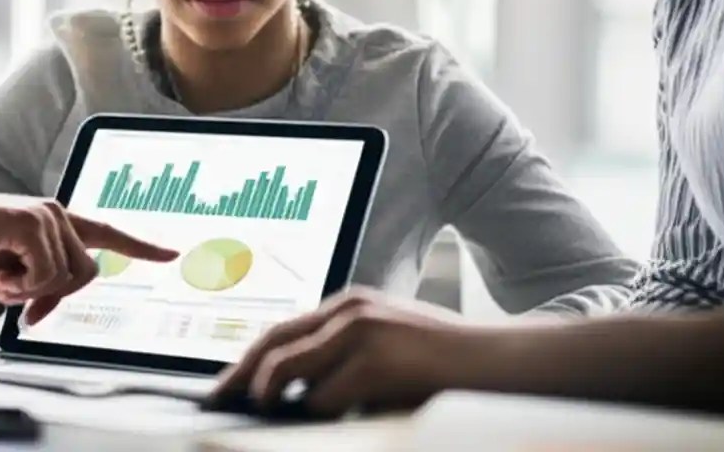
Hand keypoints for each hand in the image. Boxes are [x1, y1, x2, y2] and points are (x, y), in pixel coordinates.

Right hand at [0, 187, 177, 324]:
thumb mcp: (7, 278)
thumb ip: (33, 290)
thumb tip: (42, 311)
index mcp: (56, 224)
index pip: (106, 233)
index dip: (140, 246)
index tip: (171, 253)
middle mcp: (58, 214)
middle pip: (84, 274)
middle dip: (53, 296)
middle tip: (17, 300)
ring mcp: (48, 216)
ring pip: (63, 278)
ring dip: (27, 290)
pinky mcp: (34, 223)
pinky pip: (43, 276)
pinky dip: (17, 285)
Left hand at [211, 288, 479, 416]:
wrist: (507, 362)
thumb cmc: (449, 365)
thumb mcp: (390, 347)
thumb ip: (345, 358)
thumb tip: (295, 393)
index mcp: (351, 304)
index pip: (283, 330)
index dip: (250, 358)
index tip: (226, 383)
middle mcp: (349, 309)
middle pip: (271, 342)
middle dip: (239, 376)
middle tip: (216, 401)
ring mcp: (360, 331)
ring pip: (288, 369)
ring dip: (273, 397)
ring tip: (264, 414)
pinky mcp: (374, 360)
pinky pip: (323, 397)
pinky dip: (318, 413)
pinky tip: (330, 420)